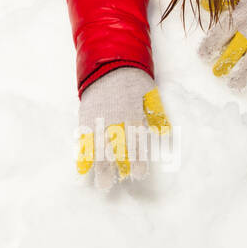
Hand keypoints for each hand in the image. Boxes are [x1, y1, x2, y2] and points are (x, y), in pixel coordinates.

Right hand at [76, 67, 170, 189]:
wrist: (106, 63)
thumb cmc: (132, 79)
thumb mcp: (150, 94)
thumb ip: (156, 114)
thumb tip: (164, 134)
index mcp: (131, 116)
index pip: (135, 143)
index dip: (137, 161)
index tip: (138, 174)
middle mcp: (113, 121)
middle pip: (113, 149)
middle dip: (113, 168)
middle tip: (112, 184)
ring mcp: (97, 120)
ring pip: (97, 148)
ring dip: (98, 167)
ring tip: (99, 183)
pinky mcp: (85, 118)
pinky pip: (83, 139)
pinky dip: (82, 154)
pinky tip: (82, 168)